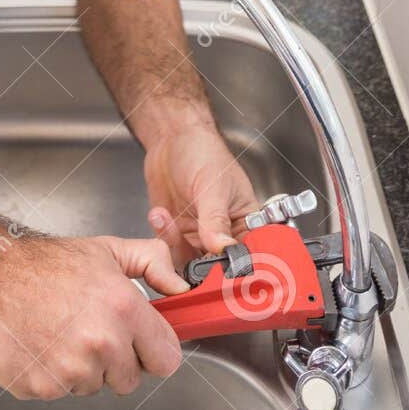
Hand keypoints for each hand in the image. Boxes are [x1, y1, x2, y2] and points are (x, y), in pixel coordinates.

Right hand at [0, 232, 188, 399]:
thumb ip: (154, 263)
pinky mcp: (39, 388)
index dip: (153, 351)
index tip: (140, 343)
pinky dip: (49, 374)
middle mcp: (101, 344)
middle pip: (128, 379)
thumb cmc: (44, 263)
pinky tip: (38, 343)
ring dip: (80, 368)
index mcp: (124, 311)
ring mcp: (69, 370)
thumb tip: (181, 288)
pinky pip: (57, 392)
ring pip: (91, 386)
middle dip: (114, 360)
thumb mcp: (108, 250)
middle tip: (88, 330)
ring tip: (58, 331)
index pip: (167, 359)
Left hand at [144, 131, 259, 264]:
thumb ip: (216, 220)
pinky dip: (162, 236)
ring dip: (175, 245)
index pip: (248, 255)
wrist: (171, 140)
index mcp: (246, 222)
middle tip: (186, 249)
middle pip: (218, 268)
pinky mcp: (178, 234)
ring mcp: (200, 236)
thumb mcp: (213, 186)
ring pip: (190, 264)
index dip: (235, 268)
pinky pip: (169, 250)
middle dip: (199, 263)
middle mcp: (225, 234)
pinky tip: (160, 214)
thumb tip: (222, 248)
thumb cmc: (203, 152)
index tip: (219, 269)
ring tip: (168, 219)